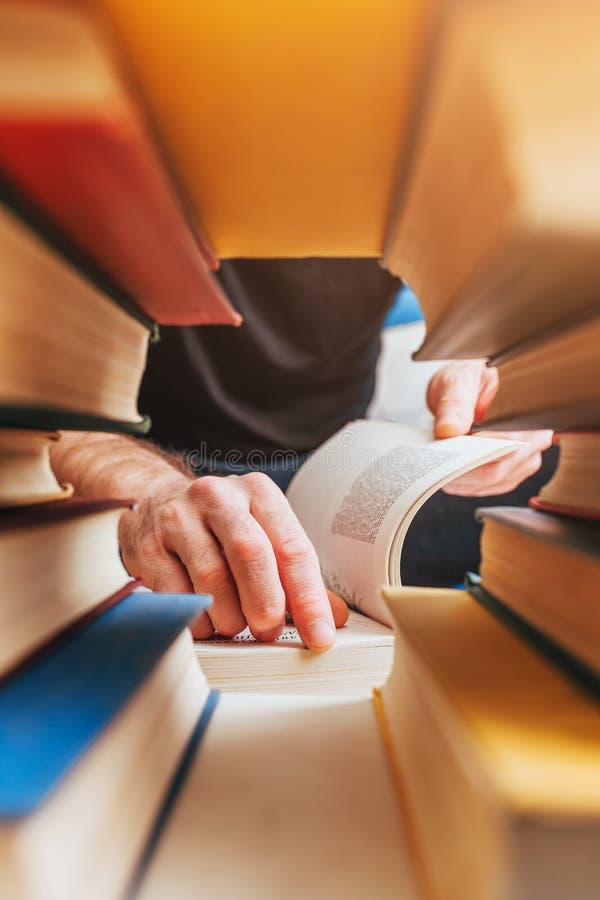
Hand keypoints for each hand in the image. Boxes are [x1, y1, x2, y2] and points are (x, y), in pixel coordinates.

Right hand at [119, 471, 347, 649]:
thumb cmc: (219, 527)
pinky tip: (205, 622)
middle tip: (269, 630)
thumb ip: (295, 575)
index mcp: (258, 493)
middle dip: (266, 604)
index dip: (309, 597)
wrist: (153, 501)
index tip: (320, 635)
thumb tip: (332, 618)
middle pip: (251, 554)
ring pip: (212, 578)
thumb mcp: (262, 535)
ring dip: (229, 617)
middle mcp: (219, 497)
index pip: (293, 547)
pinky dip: (197, 620)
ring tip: (235, 626)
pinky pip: (176, 594)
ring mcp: (178, 517)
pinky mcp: (147, 544)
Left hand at [426, 360, 552, 495]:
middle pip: (501, 467)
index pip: (507, 441)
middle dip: (465, 470)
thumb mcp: (458, 382)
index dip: (477, 452)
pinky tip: (451, 477)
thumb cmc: (469, 381)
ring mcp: (526, 456)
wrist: (470, 388)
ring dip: (464, 480)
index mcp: (528, 410)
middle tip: (437, 465)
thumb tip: (448, 430)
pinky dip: (468, 484)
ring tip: (439, 470)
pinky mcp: (513, 470)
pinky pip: (492, 486)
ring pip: (494, 481)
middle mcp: (534, 436)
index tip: (451, 453)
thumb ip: (454, 405)